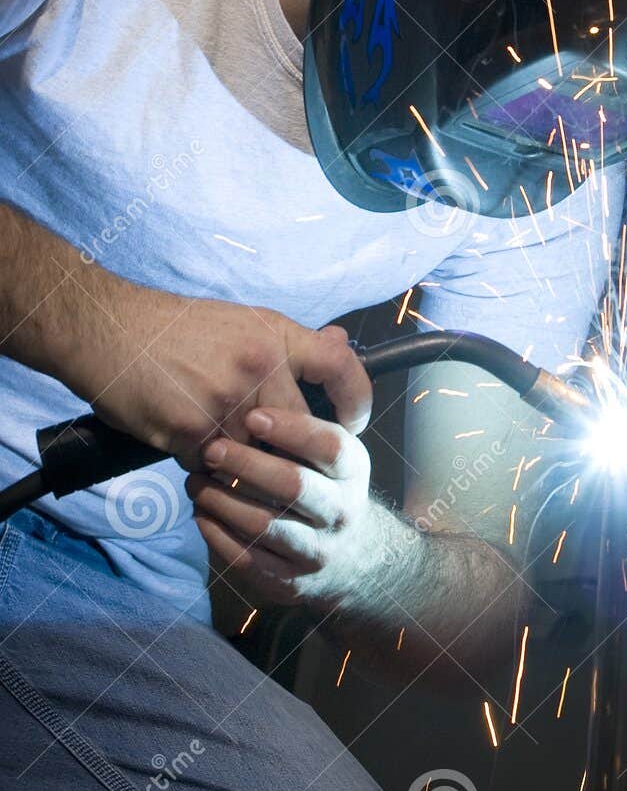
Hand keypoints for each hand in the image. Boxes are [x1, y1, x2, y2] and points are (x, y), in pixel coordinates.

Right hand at [77, 286, 371, 467]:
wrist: (104, 329)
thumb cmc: (172, 328)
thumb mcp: (240, 320)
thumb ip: (290, 343)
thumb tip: (340, 344)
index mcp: (275, 336)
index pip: (340, 368)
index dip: (357, 402)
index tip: (352, 426)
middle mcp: (259, 366)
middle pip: (300, 433)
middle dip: (287, 455)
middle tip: (275, 461)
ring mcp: (227, 401)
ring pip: (257, 459)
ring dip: (242, 466)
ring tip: (221, 450)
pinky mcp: (194, 431)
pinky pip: (216, 469)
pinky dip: (204, 466)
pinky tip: (186, 444)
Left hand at [186, 407, 378, 606]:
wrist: (352, 560)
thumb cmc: (326, 490)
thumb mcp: (334, 458)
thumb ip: (303, 430)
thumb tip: (250, 392)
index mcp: (352, 472)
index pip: (329, 447)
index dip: (291, 429)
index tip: (252, 415)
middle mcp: (341, 513)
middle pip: (294, 486)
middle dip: (247, 464)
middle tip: (211, 450)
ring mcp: (317, 551)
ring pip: (264, 525)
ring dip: (221, 501)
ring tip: (196, 482)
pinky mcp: (291, 582)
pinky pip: (246, 558)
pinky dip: (217, 534)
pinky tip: (202, 514)